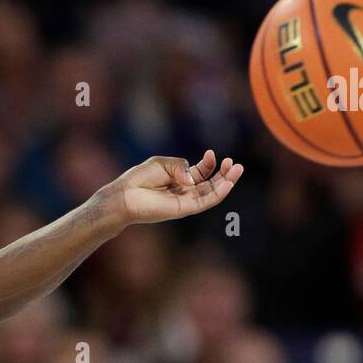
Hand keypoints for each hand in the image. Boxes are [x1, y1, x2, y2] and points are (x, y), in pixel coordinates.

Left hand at [106, 149, 242, 224]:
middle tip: (235, 164)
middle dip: (224, 173)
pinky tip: (228, 183)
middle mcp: (186, 191)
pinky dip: (218, 193)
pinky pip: (205, 202)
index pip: (202, 172)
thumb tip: (192, 178)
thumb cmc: (140, 178)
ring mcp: (186, 201)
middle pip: (211, 184)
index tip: (212, 153)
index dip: (210, 163)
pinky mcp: (184, 209)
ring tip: (237, 169)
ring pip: (212, 193)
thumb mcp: (163, 164)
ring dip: (227, 182)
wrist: (125, 194)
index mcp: (180, 179)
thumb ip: (181, 166)